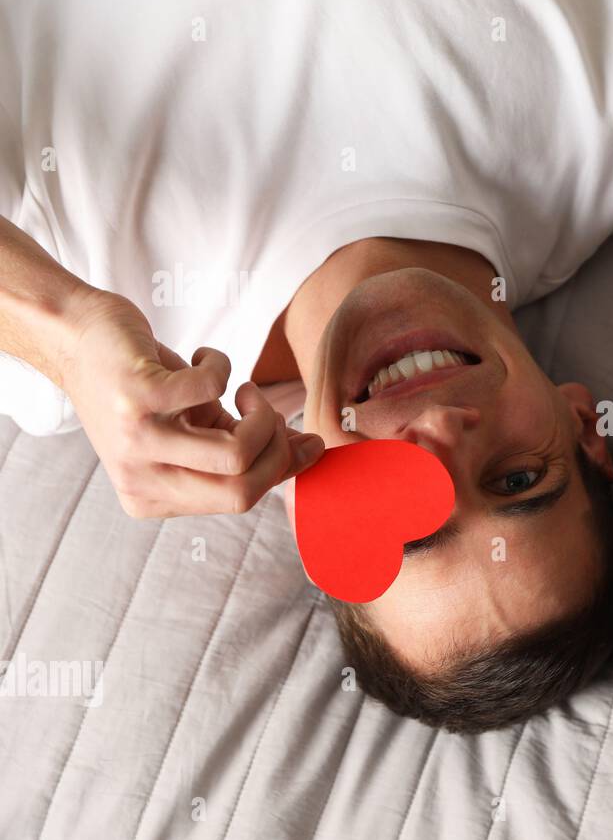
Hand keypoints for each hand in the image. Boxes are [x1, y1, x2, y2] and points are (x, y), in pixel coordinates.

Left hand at [56, 287, 323, 517]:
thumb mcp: (197, 428)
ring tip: (243, 389)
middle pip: (243, 490)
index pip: (240, 501)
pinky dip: (223, 364)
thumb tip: (309, 451)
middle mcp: (140, 480)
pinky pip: (213, 389)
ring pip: (235, 454)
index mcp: (151, 498)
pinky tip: (205, 357)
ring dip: (260, 412)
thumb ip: (246, 445)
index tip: (304, 438)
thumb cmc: (140, 384)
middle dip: (275, 446)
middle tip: (264, 410)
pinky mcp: (136, 396)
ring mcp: (135, 441)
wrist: (76, 338)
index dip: (280, 468)